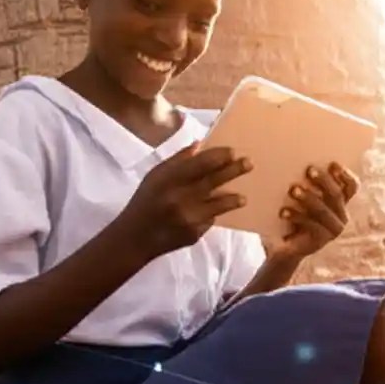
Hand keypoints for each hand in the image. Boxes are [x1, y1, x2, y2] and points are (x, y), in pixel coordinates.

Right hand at [116, 142, 251, 258]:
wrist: (135, 237)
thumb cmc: (144, 201)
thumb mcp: (154, 176)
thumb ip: (177, 161)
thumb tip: (199, 145)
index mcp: (168, 180)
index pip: (200, 164)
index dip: (219, 157)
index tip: (233, 151)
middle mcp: (180, 199)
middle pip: (212, 181)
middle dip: (233, 171)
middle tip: (249, 163)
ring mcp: (189, 219)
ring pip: (218, 205)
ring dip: (233, 199)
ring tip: (243, 197)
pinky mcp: (194, 234)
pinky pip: (210, 220)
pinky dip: (212, 214)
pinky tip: (215, 212)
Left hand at [266, 162, 358, 261]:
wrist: (284, 246)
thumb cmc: (292, 215)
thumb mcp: (300, 199)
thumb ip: (304, 183)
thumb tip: (293, 160)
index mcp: (340, 203)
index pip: (351, 187)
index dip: (345, 175)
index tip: (333, 164)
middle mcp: (341, 215)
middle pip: (337, 195)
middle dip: (324, 181)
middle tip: (309, 171)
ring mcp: (333, 230)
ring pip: (323, 210)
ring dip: (308, 198)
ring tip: (293, 190)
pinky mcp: (321, 241)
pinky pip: (311, 225)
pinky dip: (297, 216)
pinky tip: (284, 212)